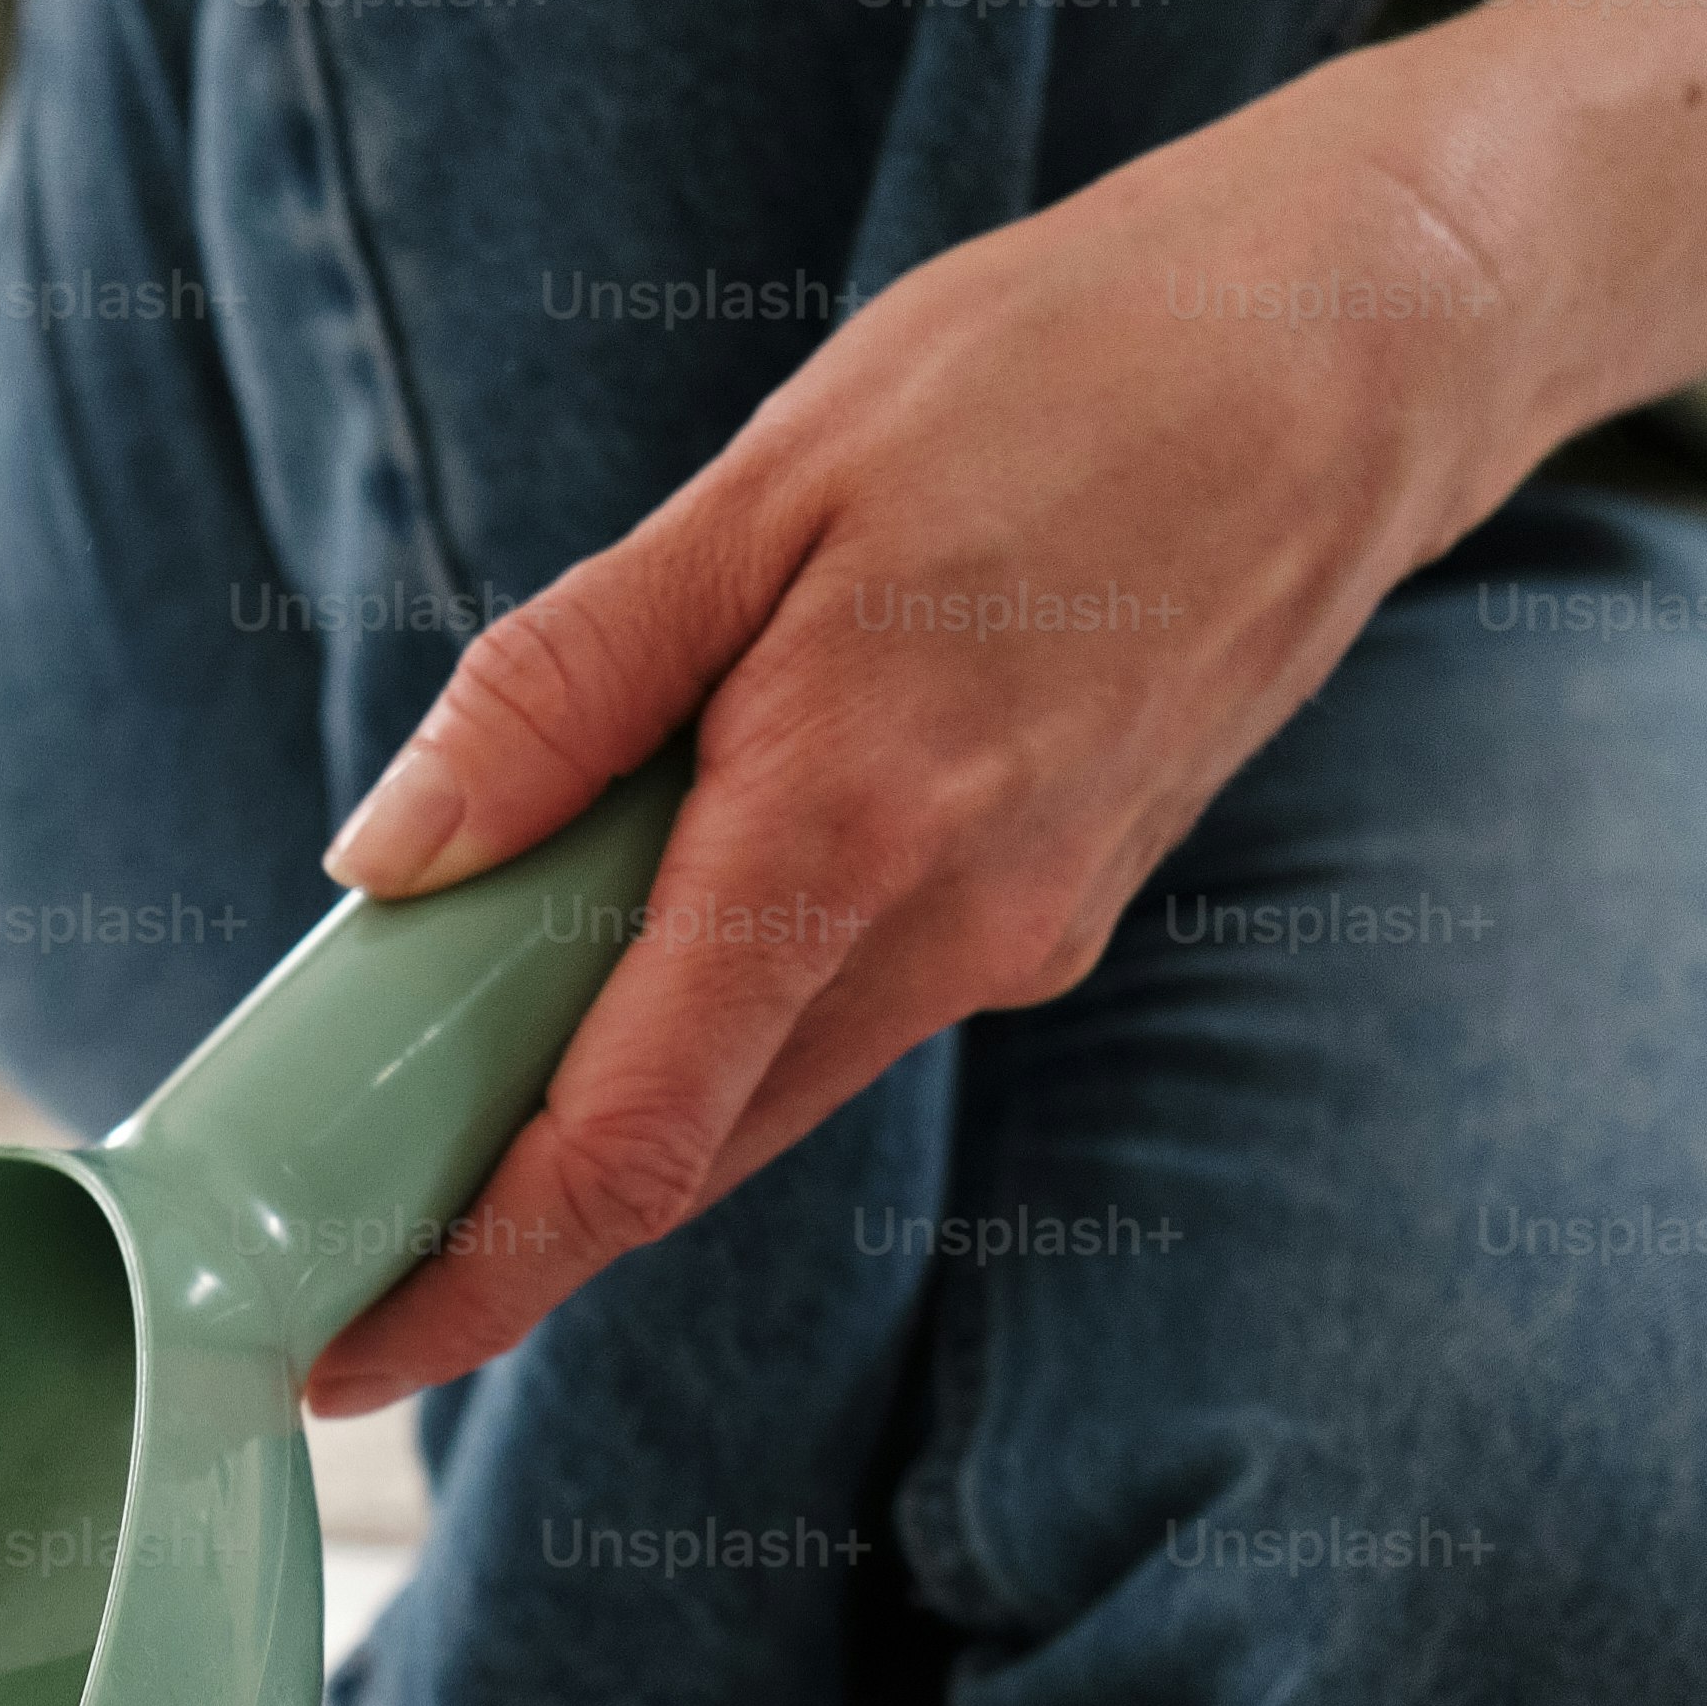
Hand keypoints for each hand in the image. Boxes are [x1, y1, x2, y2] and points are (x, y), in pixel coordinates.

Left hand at [298, 103, 1536, 1417]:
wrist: (1371, 343)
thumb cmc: (1072, 363)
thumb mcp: (771, 479)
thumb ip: (569, 684)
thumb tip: (388, 856)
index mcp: (852, 822)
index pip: (630, 1142)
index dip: (473, 1277)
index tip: (339, 1363)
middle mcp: (955, 930)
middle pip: (682, 1150)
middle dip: (503, 1217)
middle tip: (335, 1229)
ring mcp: (1022, 935)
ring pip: (761, 1083)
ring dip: (608, 1099)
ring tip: (445, 1048)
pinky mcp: (1056, 905)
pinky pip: (841, 1000)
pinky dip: (717, 999)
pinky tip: (639, 910)